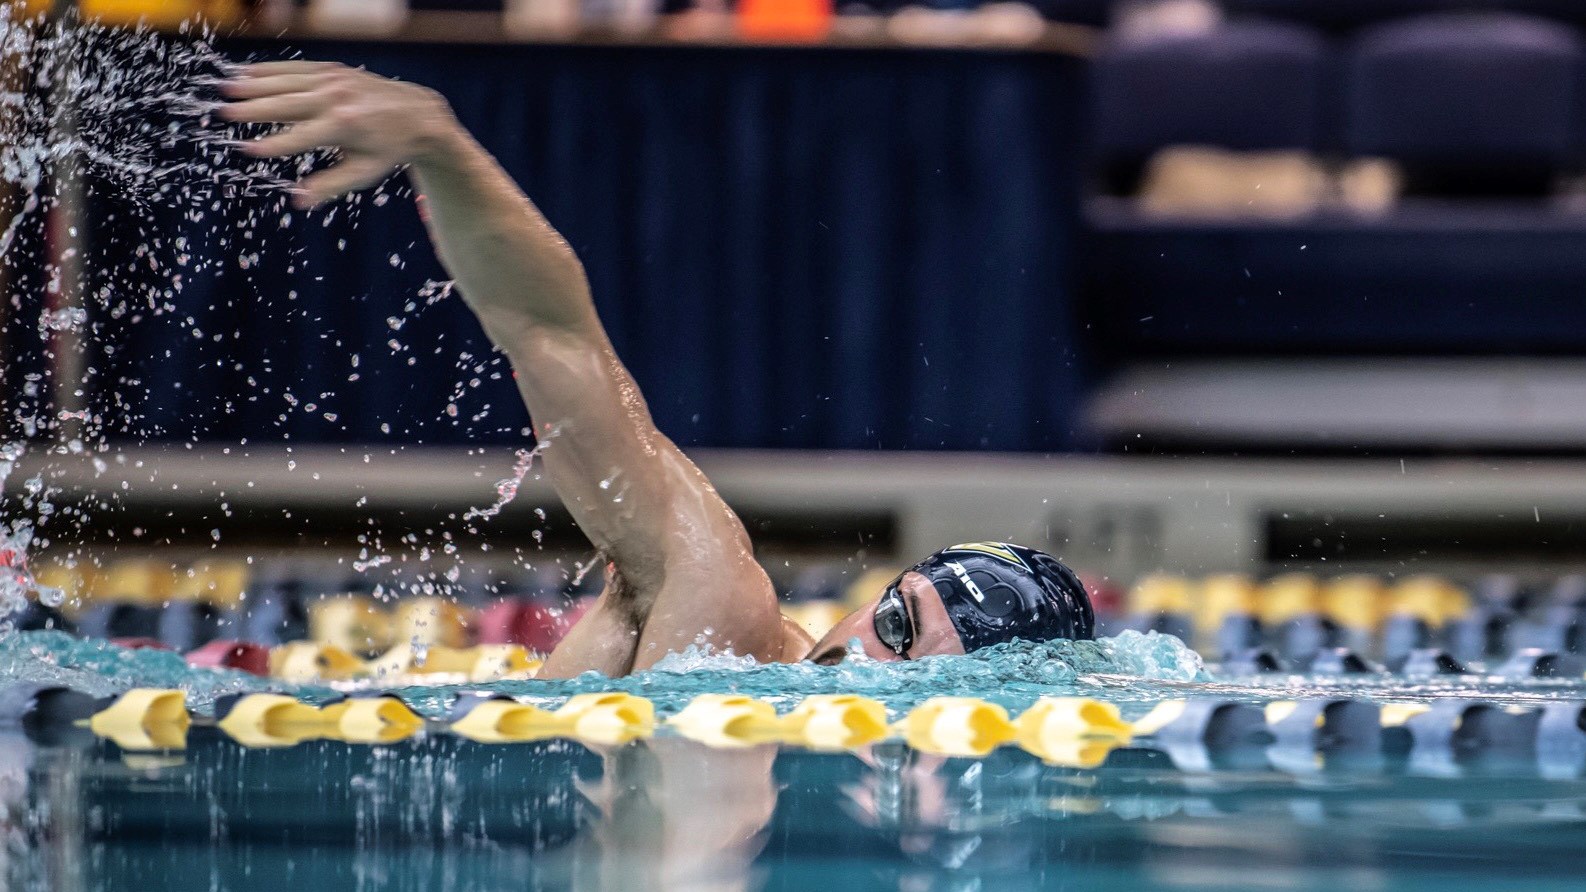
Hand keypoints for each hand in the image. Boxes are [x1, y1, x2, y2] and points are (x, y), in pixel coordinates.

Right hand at [219, 61, 457, 209]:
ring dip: (254, 86)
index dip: (273, 145)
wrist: (415, 114)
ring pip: (285, 82)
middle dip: (252, 110)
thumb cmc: (387, 150)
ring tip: (225, 91)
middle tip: (222, 114)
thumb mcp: (363, 173)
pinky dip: (270, 71)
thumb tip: (298, 202)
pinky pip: (295, 69)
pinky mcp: (332, 70)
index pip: (300, 138)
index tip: (246, 150)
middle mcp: (336, 98)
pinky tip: (245, 73)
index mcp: (344, 126)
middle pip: (286, 105)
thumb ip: (330, 186)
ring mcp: (333, 80)